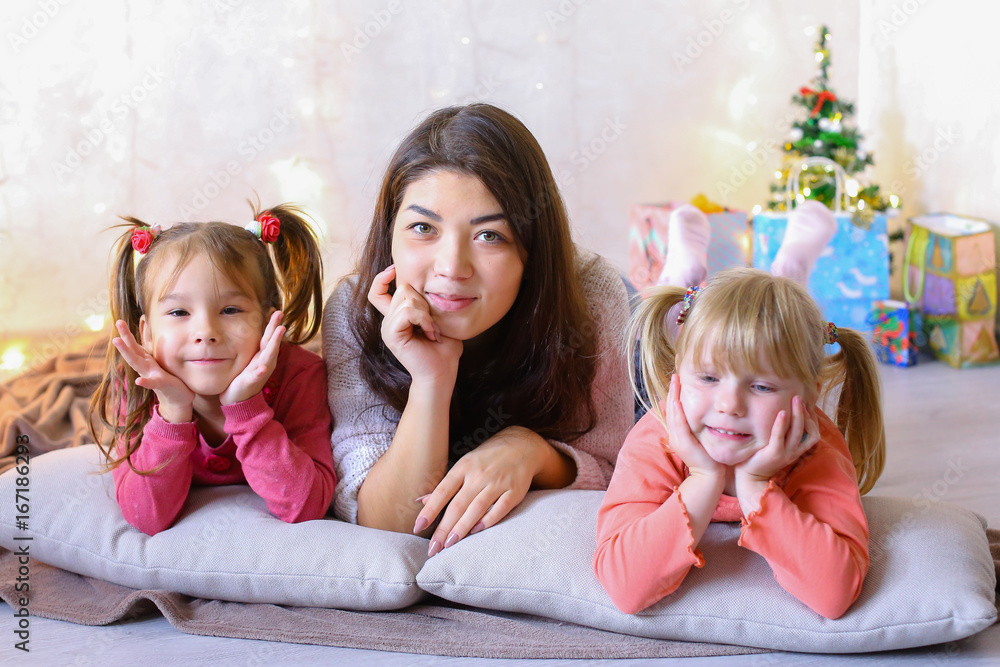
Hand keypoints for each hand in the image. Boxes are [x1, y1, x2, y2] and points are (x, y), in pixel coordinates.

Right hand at [111, 319, 193, 421]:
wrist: (177, 400)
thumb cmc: (168, 380)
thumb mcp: (160, 363)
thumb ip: (153, 354)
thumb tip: (152, 337)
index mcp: (146, 361)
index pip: (134, 346)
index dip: (127, 334)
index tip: (119, 321)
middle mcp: (145, 367)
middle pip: (132, 350)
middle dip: (124, 337)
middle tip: (118, 322)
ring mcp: (151, 375)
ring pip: (137, 363)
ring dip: (127, 352)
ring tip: (116, 341)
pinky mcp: (161, 384)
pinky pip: (152, 383)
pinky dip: (145, 381)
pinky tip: (139, 380)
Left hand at [219, 311, 284, 404]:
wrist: (239, 401)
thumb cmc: (244, 379)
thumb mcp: (251, 361)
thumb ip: (257, 350)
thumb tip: (259, 335)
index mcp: (263, 357)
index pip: (268, 338)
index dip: (272, 325)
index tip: (276, 310)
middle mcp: (265, 362)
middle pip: (271, 343)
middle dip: (276, 329)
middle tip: (280, 314)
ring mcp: (259, 372)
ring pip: (268, 356)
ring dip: (274, 344)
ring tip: (279, 331)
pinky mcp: (250, 382)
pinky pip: (256, 376)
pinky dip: (260, 371)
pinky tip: (264, 367)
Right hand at [368, 265, 462, 383]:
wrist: (441, 374)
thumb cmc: (444, 349)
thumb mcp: (438, 319)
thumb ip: (429, 301)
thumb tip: (429, 281)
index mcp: (396, 317)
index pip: (378, 291)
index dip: (383, 277)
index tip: (395, 269)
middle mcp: (388, 321)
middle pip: (402, 288)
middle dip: (424, 300)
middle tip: (434, 324)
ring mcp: (387, 328)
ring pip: (406, 298)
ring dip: (426, 312)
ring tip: (433, 331)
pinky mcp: (392, 335)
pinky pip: (408, 311)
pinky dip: (424, 319)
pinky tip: (430, 333)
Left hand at [413, 426, 543, 555]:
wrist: (522, 445)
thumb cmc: (488, 457)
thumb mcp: (465, 464)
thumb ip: (446, 485)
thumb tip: (421, 501)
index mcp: (463, 467)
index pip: (442, 492)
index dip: (429, 510)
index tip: (418, 527)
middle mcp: (479, 475)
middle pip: (457, 505)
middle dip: (443, 528)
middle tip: (433, 548)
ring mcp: (498, 482)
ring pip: (477, 509)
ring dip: (462, 528)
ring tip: (449, 544)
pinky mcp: (514, 491)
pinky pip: (500, 508)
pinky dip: (488, 520)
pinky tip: (476, 531)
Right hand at [665, 374, 725, 478]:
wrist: (709, 477)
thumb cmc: (710, 458)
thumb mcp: (704, 438)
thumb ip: (702, 426)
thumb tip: (707, 412)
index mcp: (679, 431)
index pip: (675, 407)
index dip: (675, 392)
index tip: (679, 377)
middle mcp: (675, 433)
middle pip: (671, 406)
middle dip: (673, 389)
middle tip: (675, 373)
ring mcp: (677, 437)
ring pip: (672, 412)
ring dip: (673, 395)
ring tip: (676, 381)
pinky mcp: (682, 442)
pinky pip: (678, 423)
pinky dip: (677, 411)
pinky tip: (677, 400)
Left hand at [735, 395, 818, 482]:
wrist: (750, 476)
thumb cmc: (761, 456)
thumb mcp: (777, 444)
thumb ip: (784, 433)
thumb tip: (786, 412)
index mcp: (797, 450)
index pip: (814, 434)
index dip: (813, 419)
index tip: (807, 404)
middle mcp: (795, 452)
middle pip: (809, 431)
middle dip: (806, 413)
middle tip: (799, 398)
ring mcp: (785, 454)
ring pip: (797, 432)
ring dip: (798, 414)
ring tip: (795, 400)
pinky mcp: (773, 454)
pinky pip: (779, 437)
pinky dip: (781, 424)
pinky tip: (781, 412)